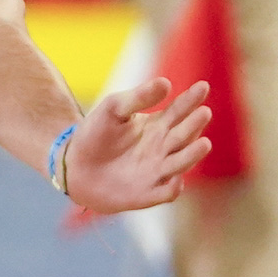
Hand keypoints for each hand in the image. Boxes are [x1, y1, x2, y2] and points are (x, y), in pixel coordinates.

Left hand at [62, 78, 212, 211]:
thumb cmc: (95, 134)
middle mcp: (163, 148)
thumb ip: (138, 97)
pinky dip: (173, 187)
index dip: (192, 99)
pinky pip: (167, 192)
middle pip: (185, 135)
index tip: (202, 86)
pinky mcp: (147, 193)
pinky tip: (175, 179)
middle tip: (203, 113)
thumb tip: (166, 83)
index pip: (180, 110)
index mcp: (157, 126)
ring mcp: (157, 171)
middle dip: (195, 124)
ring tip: (204, 143)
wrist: (74, 167)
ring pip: (182, 162)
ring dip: (193, 155)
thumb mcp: (114, 109)